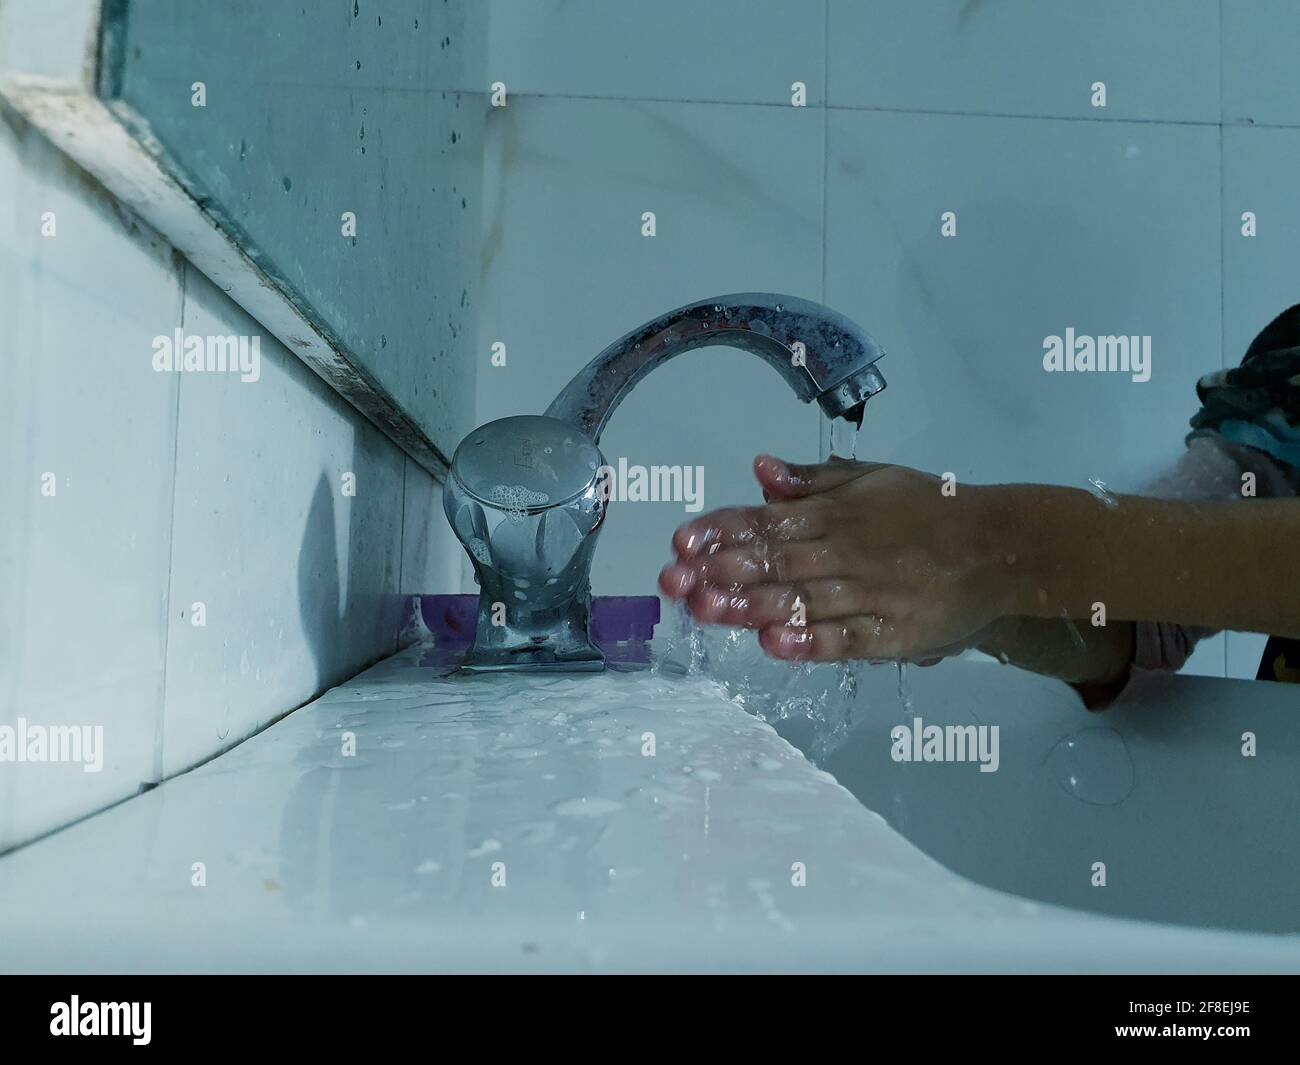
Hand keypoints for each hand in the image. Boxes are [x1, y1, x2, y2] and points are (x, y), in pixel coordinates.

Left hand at [658, 455, 1014, 662]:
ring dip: (751, 606)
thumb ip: (813, 480)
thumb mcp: (873, 480)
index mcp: (839, 512)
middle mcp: (847, 551)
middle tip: (674, 581)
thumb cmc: (930, 510)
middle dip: (721, 570)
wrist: (1002, 547)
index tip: (682, 540)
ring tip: (707, 610)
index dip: (723, 530)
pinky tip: (773, 644)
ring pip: (803, 600)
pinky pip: (846, 639)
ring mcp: (870, 594)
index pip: (770, 521)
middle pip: (776, 562)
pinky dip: (810, 642)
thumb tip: (759, 468)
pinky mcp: (893, 634)